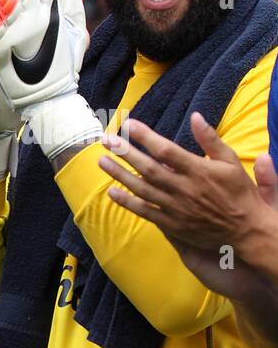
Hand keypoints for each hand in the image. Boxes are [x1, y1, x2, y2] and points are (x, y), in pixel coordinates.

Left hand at [99, 114, 277, 253]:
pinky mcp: (171, 223)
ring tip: (101, 161)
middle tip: (106, 140)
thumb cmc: (239, 192)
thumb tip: (195, 116)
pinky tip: (111, 192)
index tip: (130, 124)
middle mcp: (184, 188)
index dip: (146, 137)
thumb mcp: (231, 162)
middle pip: (148, 168)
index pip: (166, 150)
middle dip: (125, 153)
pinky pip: (144, 211)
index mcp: (198, 170)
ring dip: (119, 174)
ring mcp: (175, 207)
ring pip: (141, 188)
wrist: (246, 230)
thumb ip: (211, 139)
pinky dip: (127, 202)